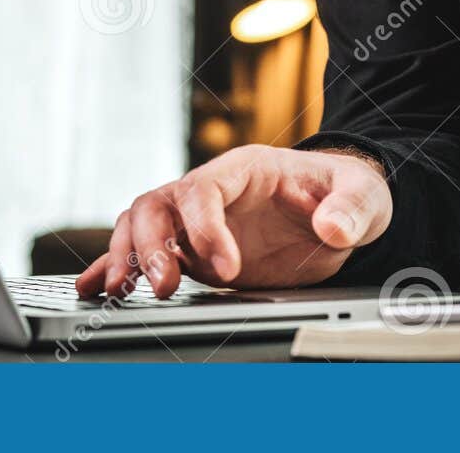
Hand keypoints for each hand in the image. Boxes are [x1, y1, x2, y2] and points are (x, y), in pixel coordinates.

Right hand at [74, 144, 392, 298]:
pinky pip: (145, 250)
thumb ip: (350, 208)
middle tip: (166, 286)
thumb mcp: (364, 194)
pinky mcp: (195, 249)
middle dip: (152, 245)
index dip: (205, 227)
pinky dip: (117, 266)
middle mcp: (213, 191)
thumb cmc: (349, 190)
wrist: (344, 207)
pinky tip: (95, 287)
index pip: (203, 189)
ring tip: (123, 291)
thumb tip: (332, 226)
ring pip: (141, 224)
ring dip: (128, 256)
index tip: (227, 268)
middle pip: (158, 204)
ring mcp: (198, 220)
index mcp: (247, 169)